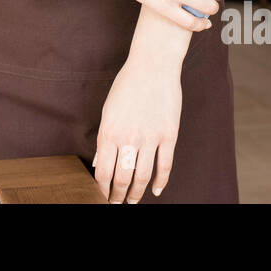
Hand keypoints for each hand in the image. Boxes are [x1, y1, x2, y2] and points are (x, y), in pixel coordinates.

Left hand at [94, 53, 181, 201]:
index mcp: (110, 132)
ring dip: (136, 193)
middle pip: (122, 178)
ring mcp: (150, 138)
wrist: (152, 66)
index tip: (102, 197)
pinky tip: (155, 190)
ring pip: (143, 176)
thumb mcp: (108, 110)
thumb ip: (104, 139)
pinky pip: (165, 166)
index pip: (104, 172)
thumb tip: (100, 163)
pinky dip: (160, 182)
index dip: (102, 189)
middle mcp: (129, 138)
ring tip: (133, 201)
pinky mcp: (169, 135)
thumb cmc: (127, 85)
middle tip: (116, 203)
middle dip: (118, 196)